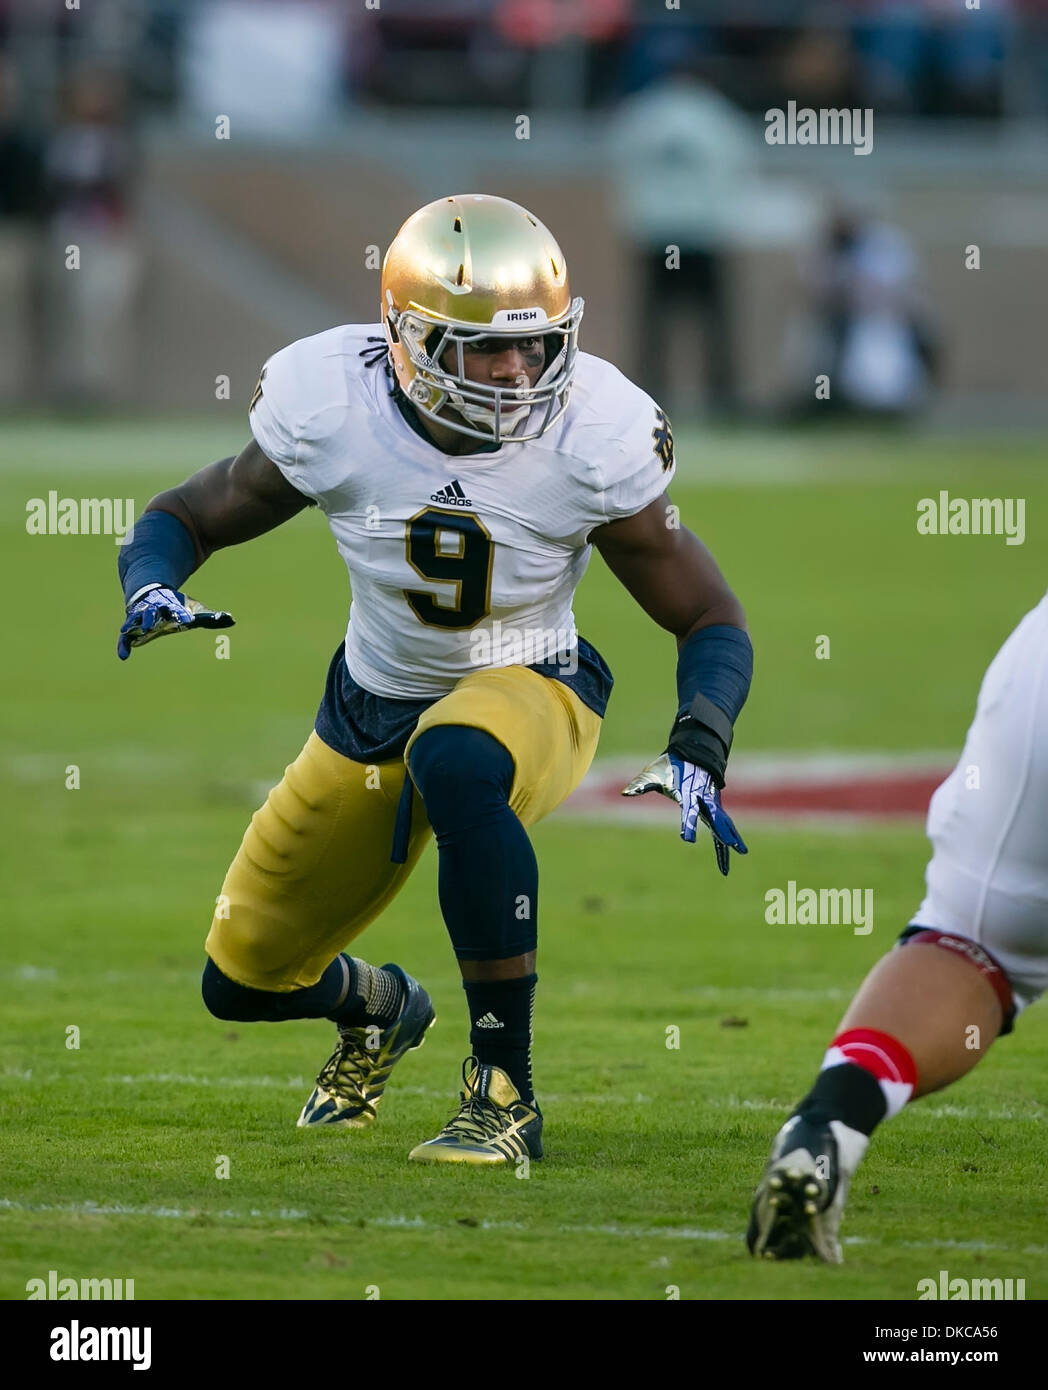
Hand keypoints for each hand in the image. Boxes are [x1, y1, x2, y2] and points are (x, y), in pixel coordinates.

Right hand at [117, 585, 233, 659]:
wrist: (151, 593)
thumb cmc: (175, 606)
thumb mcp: (194, 610)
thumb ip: (210, 618)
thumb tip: (232, 620)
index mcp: (170, 606)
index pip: (177, 610)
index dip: (182, 615)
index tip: (188, 620)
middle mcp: (154, 610)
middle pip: (152, 612)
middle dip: (150, 617)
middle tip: (150, 625)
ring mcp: (141, 617)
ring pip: (135, 620)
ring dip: (134, 625)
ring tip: (130, 632)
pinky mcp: (132, 626)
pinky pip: (126, 636)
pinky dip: (124, 645)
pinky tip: (124, 656)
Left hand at [621, 752, 746, 875]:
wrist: (692, 751)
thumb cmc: (670, 765)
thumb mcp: (653, 773)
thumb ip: (641, 784)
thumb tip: (625, 793)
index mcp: (689, 793)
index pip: (689, 811)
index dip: (688, 824)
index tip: (686, 839)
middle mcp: (704, 799)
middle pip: (714, 819)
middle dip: (722, 832)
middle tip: (731, 845)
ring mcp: (712, 802)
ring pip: (723, 823)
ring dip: (731, 837)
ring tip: (741, 852)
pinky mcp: (715, 806)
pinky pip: (723, 824)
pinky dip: (729, 836)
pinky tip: (735, 851)